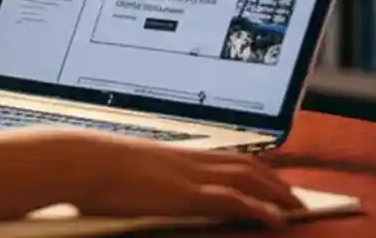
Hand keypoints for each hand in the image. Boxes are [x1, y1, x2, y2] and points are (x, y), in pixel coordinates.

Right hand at [57, 134, 300, 227]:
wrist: (77, 161)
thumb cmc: (84, 168)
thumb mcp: (112, 172)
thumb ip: (128, 178)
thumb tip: (121, 189)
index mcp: (169, 155)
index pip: (219, 156)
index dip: (247, 166)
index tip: (265, 175)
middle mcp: (184, 160)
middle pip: (241, 164)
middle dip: (271, 180)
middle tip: (294, 195)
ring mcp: (187, 176)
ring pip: (246, 178)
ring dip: (276, 192)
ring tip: (297, 207)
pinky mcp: (186, 194)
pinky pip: (234, 201)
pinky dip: (260, 209)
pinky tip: (278, 220)